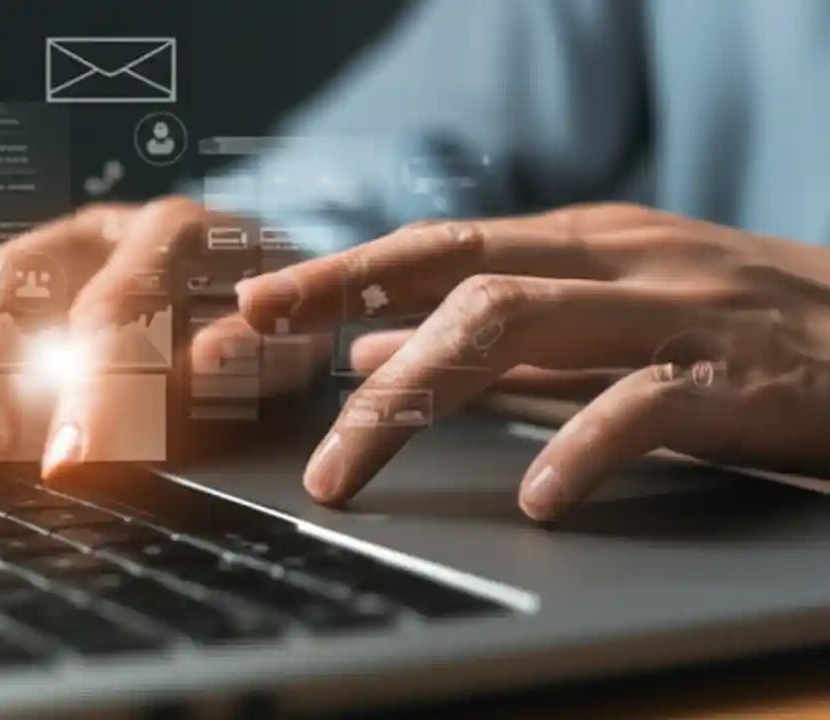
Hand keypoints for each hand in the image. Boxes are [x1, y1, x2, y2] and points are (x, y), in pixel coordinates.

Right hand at [0, 198, 327, 479]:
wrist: (253, 288)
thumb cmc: (267, 325)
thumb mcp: (288, 340)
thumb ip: (256, 355)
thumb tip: (209, 361)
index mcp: (174, 232)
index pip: (119, 306)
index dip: (92, 388)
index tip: (73, 460)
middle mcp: (94, 232)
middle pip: (10, 280)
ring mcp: (39, 253)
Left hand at [235, 203, 829, 520]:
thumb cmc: (740, 334)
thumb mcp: (603, 323)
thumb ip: (494, 344)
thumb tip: (370, 348)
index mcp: (583, 245)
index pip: (437, 245)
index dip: (341, 270)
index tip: (257, 306)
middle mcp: (618, 262)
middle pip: (458, 275)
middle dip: (346, 307)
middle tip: (261, 360)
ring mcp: (679, 313)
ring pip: (521, 324)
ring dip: (417, 395)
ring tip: (350, 467)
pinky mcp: (741, 377)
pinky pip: (645, 406)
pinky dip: (579, 450)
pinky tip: (535, 500)